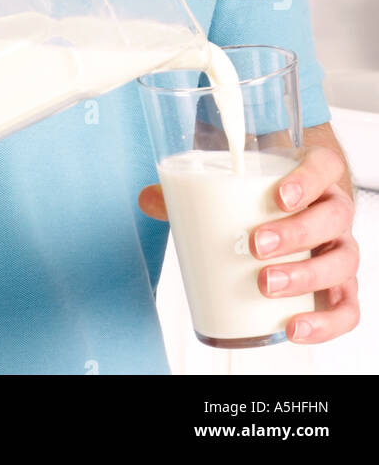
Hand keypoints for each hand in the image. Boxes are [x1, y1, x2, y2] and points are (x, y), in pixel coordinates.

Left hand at [139, 144, 359, 343]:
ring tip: (265, 283)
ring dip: (305, 275)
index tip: (279, 196)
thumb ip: (194, 193)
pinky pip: (347, 308)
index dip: (308, 179)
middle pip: (332, 217)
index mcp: (315, 177)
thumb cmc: (266, 201)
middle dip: (295, 233)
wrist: (297, 217)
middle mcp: (334, 211)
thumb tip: (148, 199)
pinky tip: (293, 327)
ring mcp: (340, 249)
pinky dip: (325, 322)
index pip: (325, 167)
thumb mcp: (236, 190)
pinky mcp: (342, 287)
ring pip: (342, 262)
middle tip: (255, 245)